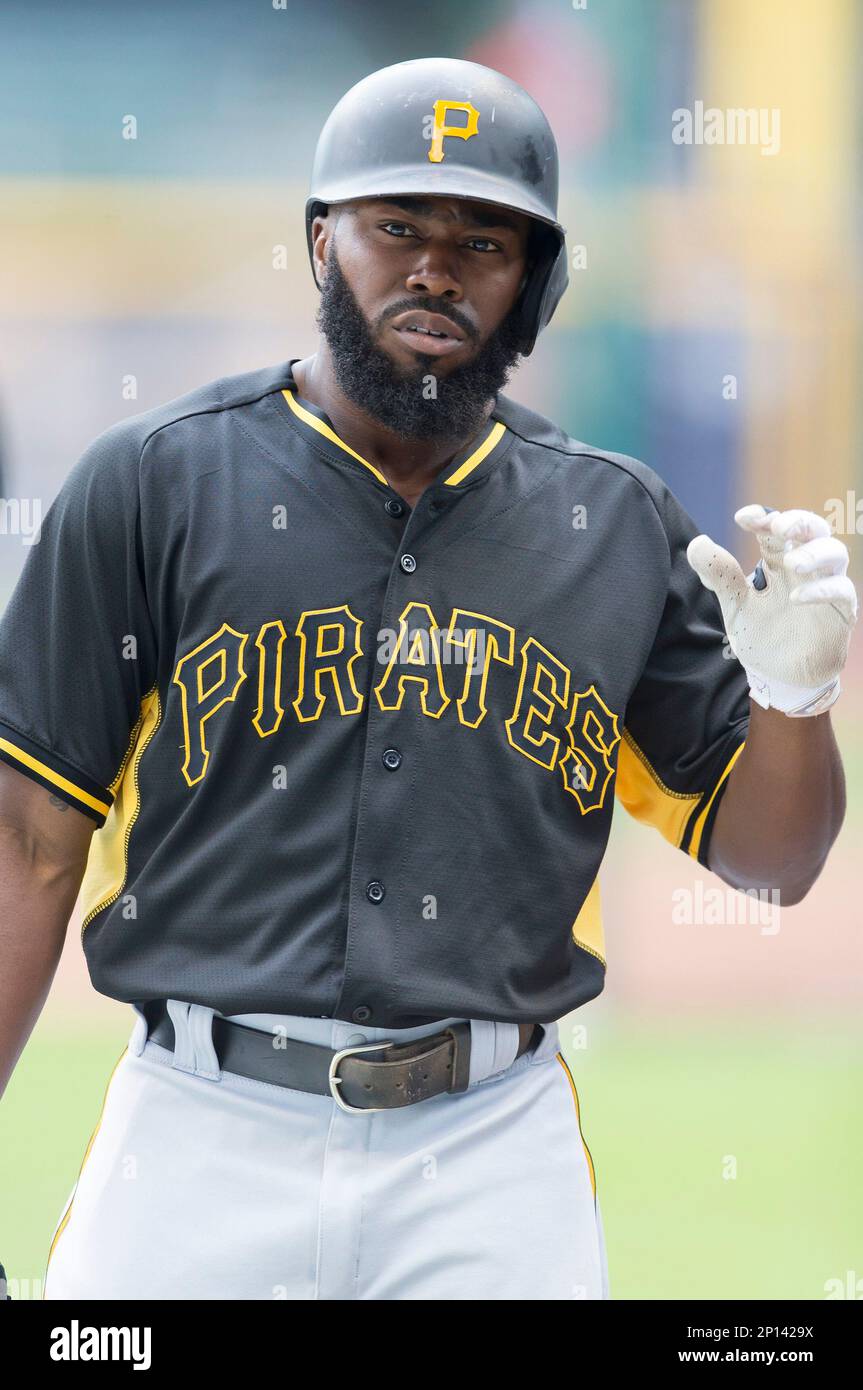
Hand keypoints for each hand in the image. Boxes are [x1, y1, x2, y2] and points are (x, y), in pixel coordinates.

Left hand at [686, 505, 856, 715]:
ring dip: (815, 553)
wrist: (779, 676)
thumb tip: (697, 543)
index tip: (743, 518)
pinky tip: (796, 598)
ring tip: (793, 563)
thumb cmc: (761, 634)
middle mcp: (805, 567)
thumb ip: (720, 575)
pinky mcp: (841, 610)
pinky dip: (821, 590)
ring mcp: (825, 585)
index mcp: (778, 559)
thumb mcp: (735, 605)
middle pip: (813, 529)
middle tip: (779, 526)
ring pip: (835, 552)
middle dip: (799, 522)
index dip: (763, 517)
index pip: (775, 527)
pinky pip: (840, 590)